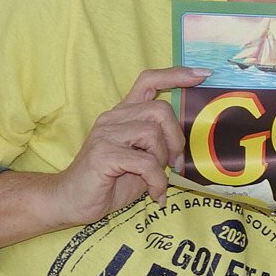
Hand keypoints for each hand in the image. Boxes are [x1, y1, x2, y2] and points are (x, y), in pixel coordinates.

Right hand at [43, 67, 201, 225]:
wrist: (72, 201)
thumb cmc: (110, 181)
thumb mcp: (141, 159)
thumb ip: (159, 145)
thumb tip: (187, 146)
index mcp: (123, 114)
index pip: (148, 81)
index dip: (176, 75)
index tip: (203, 74)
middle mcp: (113, 118)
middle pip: (160, 109)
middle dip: (176, 138)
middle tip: (174, 163)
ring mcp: (106, 134)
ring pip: (153, 134)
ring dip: (163, 161)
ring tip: (156, 179)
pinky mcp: (103, 154)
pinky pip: (146, 162)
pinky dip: (157, 181)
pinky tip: (154, 194)